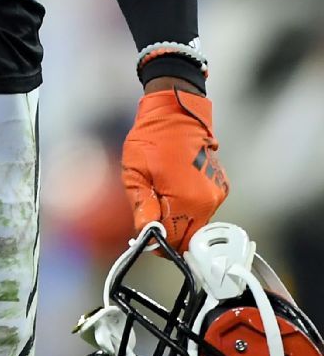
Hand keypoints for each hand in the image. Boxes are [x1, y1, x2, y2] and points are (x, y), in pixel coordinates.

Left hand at [121, 88, 227, 251]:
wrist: (176, 113)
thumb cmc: (153, 137)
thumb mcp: (135, 170)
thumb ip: (142, 205)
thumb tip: (148, 233)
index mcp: (186, 200)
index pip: (175, 240)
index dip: (159, 242)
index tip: (147, 236)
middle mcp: (207, 202)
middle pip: (189, 237)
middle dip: (171, 235)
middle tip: (152, 221)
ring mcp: (216, 195)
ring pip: (197, 224)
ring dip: (180, 220)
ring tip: (162, 196)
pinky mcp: (220, 188)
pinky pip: (204, 209)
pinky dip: (190, 207)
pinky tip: (175, 187)